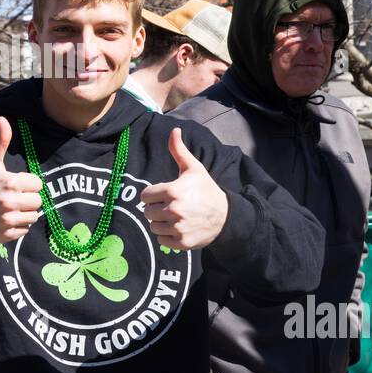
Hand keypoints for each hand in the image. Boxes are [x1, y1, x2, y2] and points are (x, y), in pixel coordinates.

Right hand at [0, 116, 43, 243]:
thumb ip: (1, 140)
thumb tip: (2, 119)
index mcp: (11, 182)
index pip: (37, 185)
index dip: (28, 184)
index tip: (16, 184)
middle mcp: (10, 202)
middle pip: (38, 202)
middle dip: (27, 199)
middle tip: (13, 197)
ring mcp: (8, 220)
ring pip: (33, 217)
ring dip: (24, 213)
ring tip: (10, 208)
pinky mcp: (6, 235)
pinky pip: (24, 230)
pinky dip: (18, 226)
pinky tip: (6, 219)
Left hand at [140, 128, 227, 250]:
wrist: (226, 216)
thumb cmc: (206, 190)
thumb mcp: (194, 168)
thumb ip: (179, 151)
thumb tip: (174, 130)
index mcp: (173, 191)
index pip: (145, 196)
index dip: (153, 195)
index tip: (164, 195)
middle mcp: (174, 210)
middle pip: (147, 212)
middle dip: (156, 209)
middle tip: (170, 206)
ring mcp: (178, 227)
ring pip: (153, 227)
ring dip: (161, 223)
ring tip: (174, 217)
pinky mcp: (182, 242)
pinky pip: (161, 240)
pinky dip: (167, 236)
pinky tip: (178, 228)